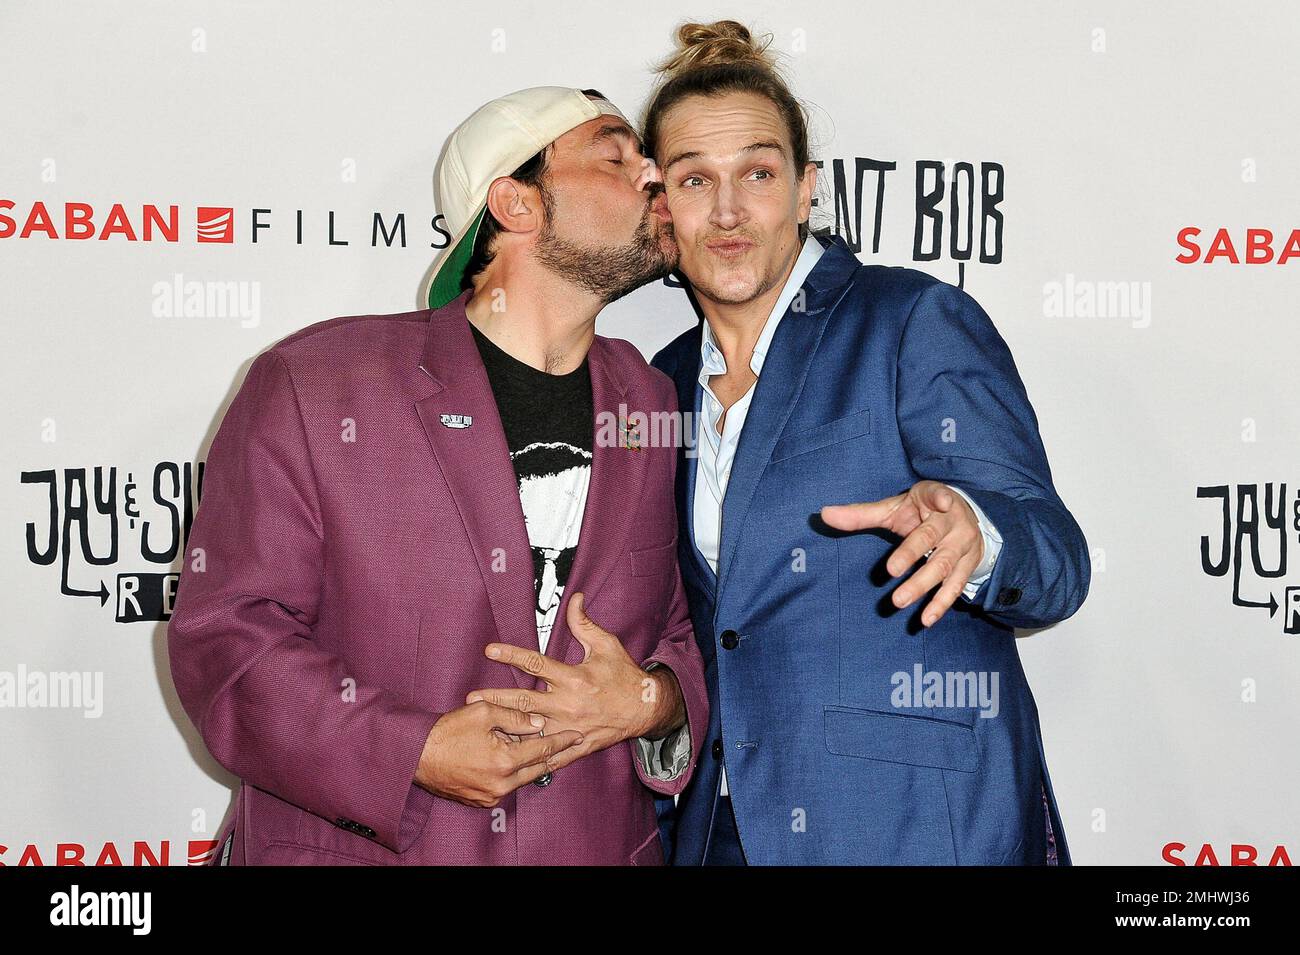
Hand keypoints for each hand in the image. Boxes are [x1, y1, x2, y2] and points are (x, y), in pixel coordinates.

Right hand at [414, 700, 583, 808]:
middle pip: (538, 768)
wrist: (415, 756)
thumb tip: (539, 722)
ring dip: (533, 764)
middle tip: (570, 743)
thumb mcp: (483, 712)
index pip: (544, 749)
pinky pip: (506, 787)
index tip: (577, 734)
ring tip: (546, 750)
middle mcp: (501, 784)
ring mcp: (490, 796)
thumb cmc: (447, 732)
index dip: (562, 740)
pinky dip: (514, 774)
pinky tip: (517, 761)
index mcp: (505, 761)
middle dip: (554, 754)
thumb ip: (516, 717)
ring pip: (523, 779)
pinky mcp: (480, 801)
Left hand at [466, 591, 683, 760]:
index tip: (489, 650)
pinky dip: (530, 757)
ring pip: (531, 731)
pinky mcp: (576, 745)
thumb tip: (574, 598)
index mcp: (573, 678)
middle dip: (495, 700)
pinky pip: (550, 755)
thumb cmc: (624, 674)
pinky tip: (511, 758)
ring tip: (481, 730)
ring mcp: (570, 727)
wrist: (646, 708)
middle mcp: (568, 704)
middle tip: (470, 701)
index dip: (511, 654)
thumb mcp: (606, 645)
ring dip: (506, 730)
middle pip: (523, 701)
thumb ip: (584, 624)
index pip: (535, 664)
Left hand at [820, 480, 984, 627]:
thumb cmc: (921, 511)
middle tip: (891, 571)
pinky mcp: (968, 566)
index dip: (939, 498)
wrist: (965, 517)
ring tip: (899, 601)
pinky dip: (941, 604)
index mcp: (933, 500)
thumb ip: (861, 514)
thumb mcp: (895, 508)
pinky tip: (926, 619)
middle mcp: (952, 522)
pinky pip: (955, 586)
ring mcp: (962, 545)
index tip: (942, 501)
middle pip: (930, 538)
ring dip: (922, 585)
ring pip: (943, 566)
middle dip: (911, 554)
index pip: (937, 495)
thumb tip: (824, 515)